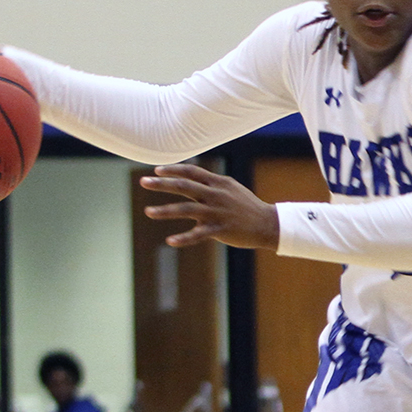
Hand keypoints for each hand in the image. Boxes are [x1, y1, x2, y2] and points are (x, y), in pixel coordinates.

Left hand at [139, 165, 279, 249]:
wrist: (268, 224)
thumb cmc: (246, 206)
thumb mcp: (230, 188)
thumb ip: (211, 182)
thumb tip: (191, 176)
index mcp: (218, 183)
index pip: (191, 172)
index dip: (173, 170)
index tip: (157, 170)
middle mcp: (216, 195)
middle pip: (184, 186)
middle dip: (162, 184)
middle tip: (143, 182)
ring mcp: (217, 212)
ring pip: (187, 210)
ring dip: (165, 211)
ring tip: (147, 212)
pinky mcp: (220, 229)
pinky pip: (199, 234)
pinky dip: (184, 238)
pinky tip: (170, 241)